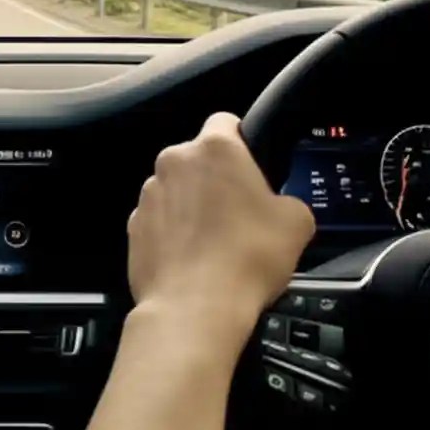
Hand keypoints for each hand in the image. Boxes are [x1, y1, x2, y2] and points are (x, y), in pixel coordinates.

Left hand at [127, 112, 314, 347]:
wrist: (195, 307)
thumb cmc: (248, 258)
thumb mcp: (297, 222)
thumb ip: (286, 199)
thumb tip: (276, 207)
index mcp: (214, 148)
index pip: (226, 122)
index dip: (243, 141)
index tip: (253, 166)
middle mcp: (173, 162)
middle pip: (197, 159)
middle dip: (216, 179)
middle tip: (241, 213)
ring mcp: (147, 195)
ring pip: (176, 190)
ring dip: (192, 206)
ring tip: (217, 242)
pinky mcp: (132, 226)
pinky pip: (159, 220)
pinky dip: (173, 232)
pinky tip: (193, 258)